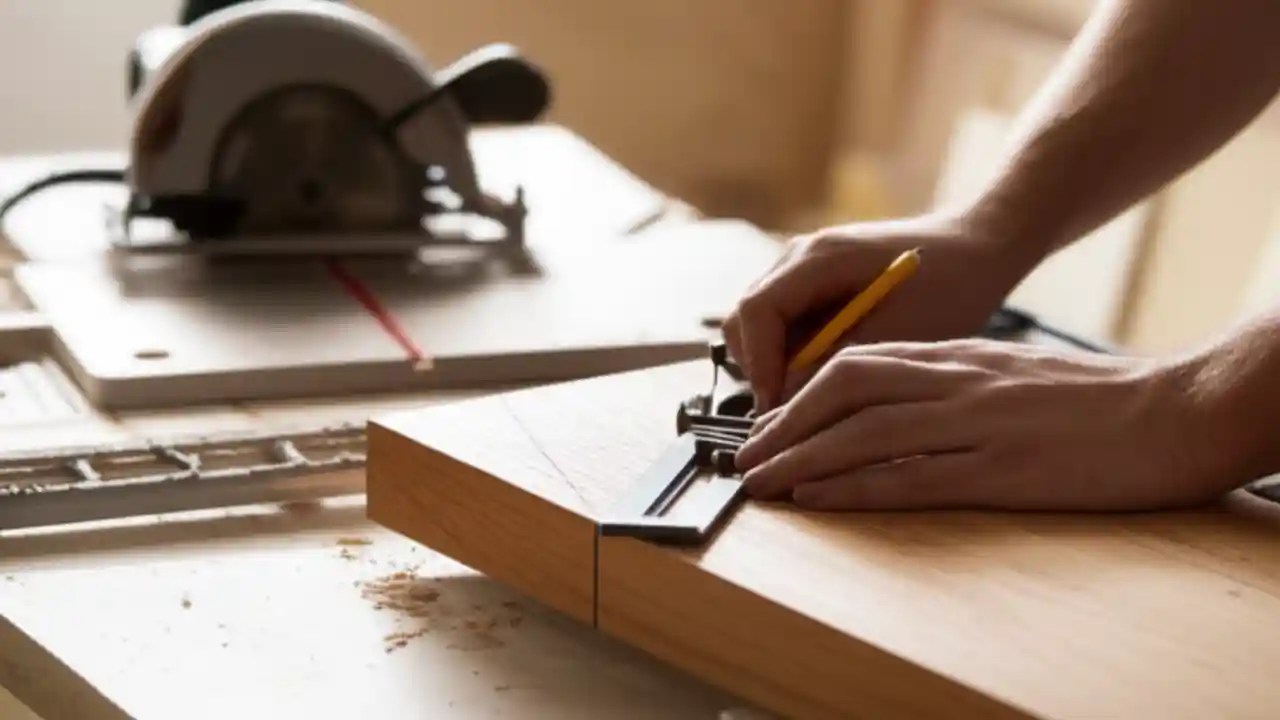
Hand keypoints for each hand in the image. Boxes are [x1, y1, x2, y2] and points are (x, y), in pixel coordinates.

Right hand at [720, 212, 1033, 412]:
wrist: (979, 246)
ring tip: (810, 398)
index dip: (759, 365)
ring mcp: (803, 267)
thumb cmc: (952, 282)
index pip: (755, 311)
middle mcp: (800, 255)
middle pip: (746, 319)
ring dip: (776, 364)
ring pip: (759, 325)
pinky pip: (784, 323)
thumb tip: (790, 404)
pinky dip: (792, 354)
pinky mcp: (814, 282)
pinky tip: (826, 377)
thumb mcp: (900, 332)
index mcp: (819, 257)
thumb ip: (840, 364)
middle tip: (790, 411)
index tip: (775, 408)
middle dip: (760, 368)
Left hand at [733, 339, 1233, 510]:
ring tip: (760, 481)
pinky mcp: (1001, 468)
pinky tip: (817, 497)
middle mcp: (956, 381)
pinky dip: (853, 486)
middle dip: (786, 421)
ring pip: (864, 431)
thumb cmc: (1099, 398)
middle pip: (845, 387)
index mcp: (959, 357)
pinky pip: (909, 475)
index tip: (773, 422)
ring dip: (801, 457)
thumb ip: (958, 380)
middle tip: (748, 454)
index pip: (860, 362)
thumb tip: (904, 401)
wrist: (1174, 410)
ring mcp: (976, 423)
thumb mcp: (1014, 371)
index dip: (804, 392)